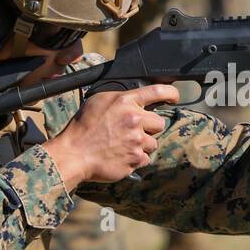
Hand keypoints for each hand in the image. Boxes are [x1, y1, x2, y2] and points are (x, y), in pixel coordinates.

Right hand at [47, 84, 179, 185]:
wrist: (74, 154)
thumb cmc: (83, 128)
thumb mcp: (99, 101)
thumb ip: (121, 98)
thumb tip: (136, 98)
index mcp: (125, 101)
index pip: (158, 91)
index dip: (171, 93)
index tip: (174, 97)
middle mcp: (134, 119)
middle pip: (160, 122)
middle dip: (150, 127)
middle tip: (132, 131)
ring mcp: (137, 140)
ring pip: (153, 142)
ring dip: (142, 145)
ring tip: (122, 145)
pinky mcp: (136, 158)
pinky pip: (145, 158)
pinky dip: (136, 159)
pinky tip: (121, 155)